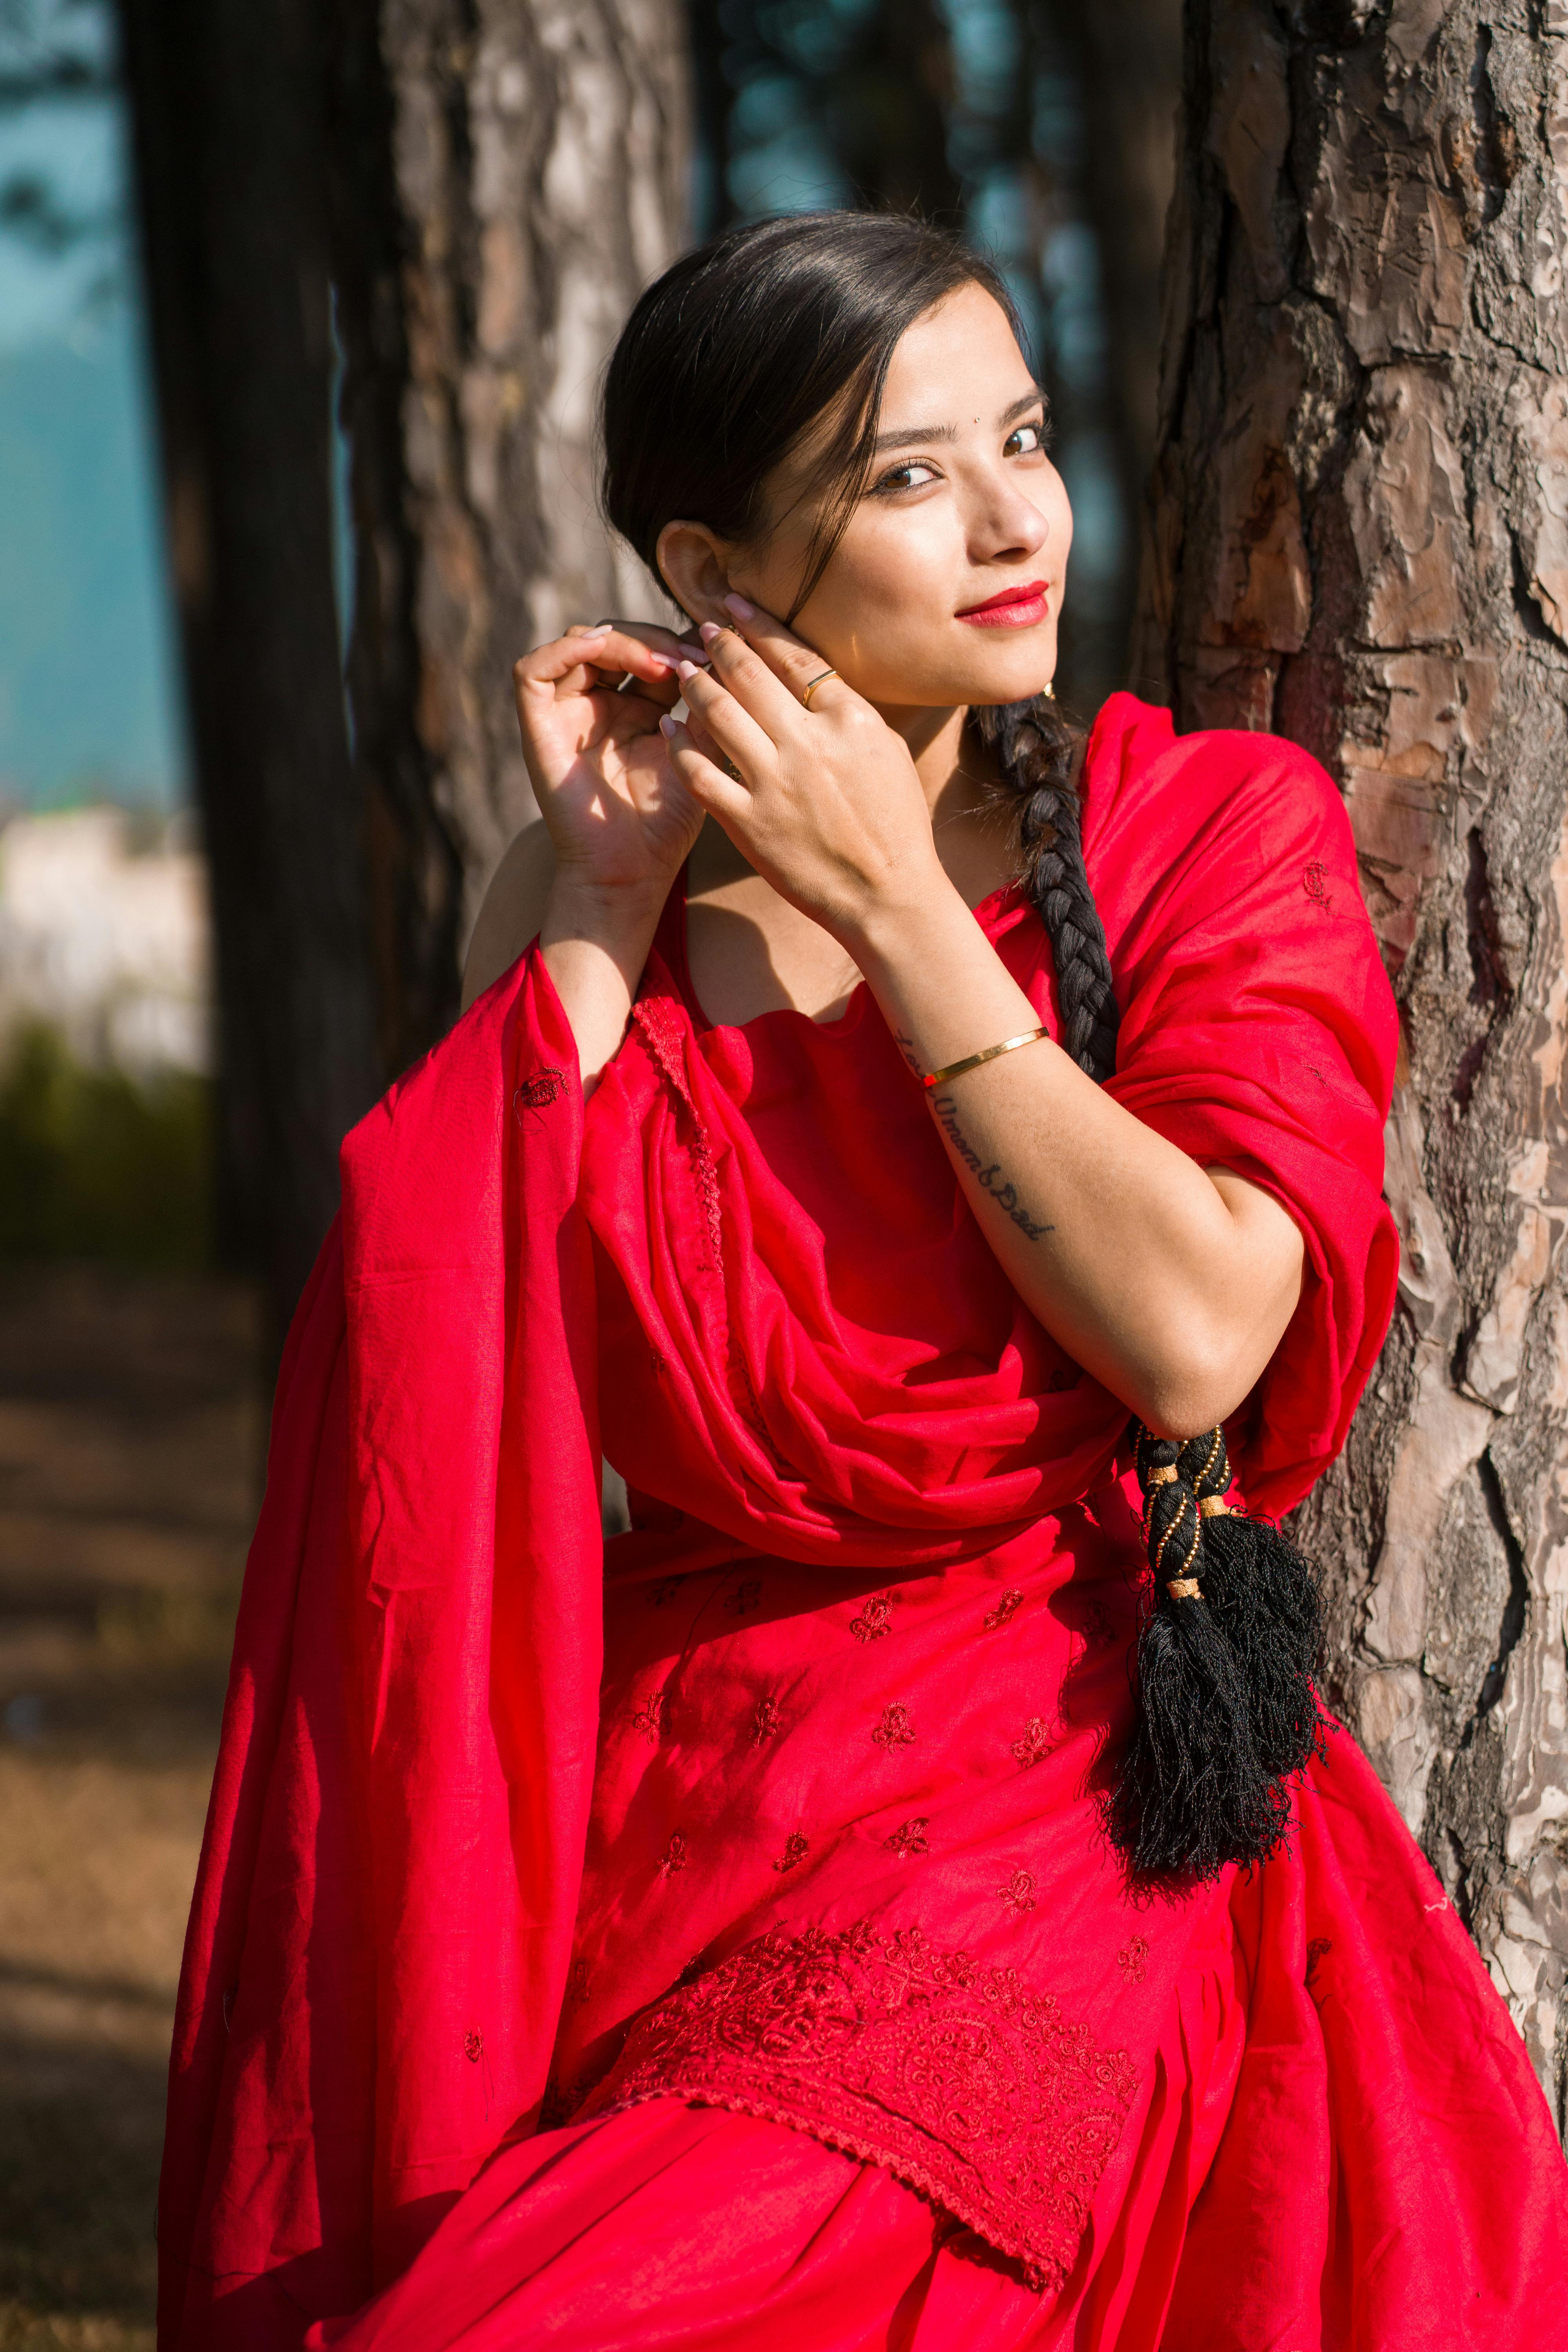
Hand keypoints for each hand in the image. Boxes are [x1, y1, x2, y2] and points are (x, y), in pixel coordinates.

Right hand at [512, 620, 704, 906]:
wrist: (631, 871)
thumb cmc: (665, 825)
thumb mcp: (700, 753)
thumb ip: (708, 706)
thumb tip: (721, 654)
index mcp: (635, 712)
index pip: (649, 652)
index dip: (677, 643)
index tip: (711, 653)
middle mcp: (598, 707)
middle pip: (615, 640)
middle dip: (653, 638)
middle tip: (688, 656)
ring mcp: (566, 714)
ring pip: (579, 644)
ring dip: (621, 641)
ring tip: (660, 663)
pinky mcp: (537, 725)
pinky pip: (533, 670)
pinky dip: (564, 648)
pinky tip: (601, 648)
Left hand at [660, 599, 947, 946]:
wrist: (887, 896)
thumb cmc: (896, 824)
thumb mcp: (886, 750)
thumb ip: (846, 710)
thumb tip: (814, 675)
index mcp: (848, 719)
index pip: (794, 655)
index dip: (758, 625)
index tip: (734, 605)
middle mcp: (807, 744)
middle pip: (749, 676)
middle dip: (719, 644)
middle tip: (701, 628)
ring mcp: (775, 784)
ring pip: (718, 714)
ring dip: (694, 684)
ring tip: (681, 669)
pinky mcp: (749, 823)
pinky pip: (700, 773)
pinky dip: (680, 745)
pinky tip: (669, 727)